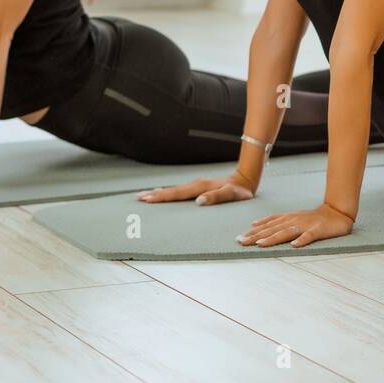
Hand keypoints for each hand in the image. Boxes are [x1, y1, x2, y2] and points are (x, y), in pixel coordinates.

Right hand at [137, 171, 255, 204]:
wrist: (245, 181)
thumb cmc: (240, 191)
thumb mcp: (232, 195)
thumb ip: (216, 197)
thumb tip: (199, 202)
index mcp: (200, 187)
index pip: (177, 193)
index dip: (162, 196)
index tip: (148, 198)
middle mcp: (196, 185)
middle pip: (172, 190)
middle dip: (155, 194)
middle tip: (138, 198)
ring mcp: (196, 186)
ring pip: (174, 190)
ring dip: (159, 193)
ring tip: (144, 196)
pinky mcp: (198, 188)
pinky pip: (179, 191)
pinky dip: (168, 192)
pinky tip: (161, 193)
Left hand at [237, 203, 354, 248]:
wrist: (337, 213)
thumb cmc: (313, 218)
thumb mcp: (292, 218)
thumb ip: (275, 222)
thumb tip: (255, 225)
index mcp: (287, 219)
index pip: (267, 225)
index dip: (253, 232)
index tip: (239, 239)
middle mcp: (293, 221)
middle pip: (272, 229)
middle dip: (256, 236)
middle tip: (241, 242)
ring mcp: (305, 225)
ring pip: (286, 232)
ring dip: (273, 238)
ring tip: (260, 244)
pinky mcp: (318, 230)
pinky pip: (309, 236)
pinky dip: (302, 240)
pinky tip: (294, 245)